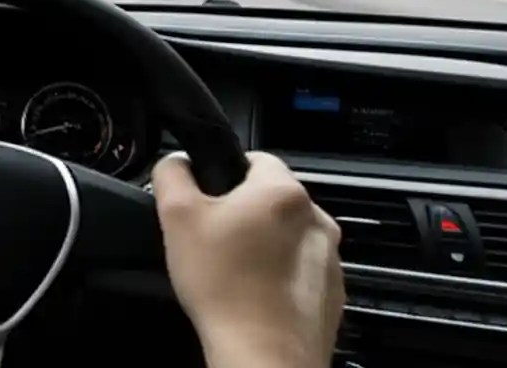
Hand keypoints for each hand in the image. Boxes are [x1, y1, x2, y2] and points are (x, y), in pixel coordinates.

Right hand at [153, 152, 343, 367]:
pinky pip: (302, 270)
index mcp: (284, 190)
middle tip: (212, 241)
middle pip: (272, 200)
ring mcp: (332, 257)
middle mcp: (318, 217)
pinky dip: (281, 276)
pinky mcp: (334, 292)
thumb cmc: (220, 281)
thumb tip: (178, 162)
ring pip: (288, 236)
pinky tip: (256, 297)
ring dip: (265, 245)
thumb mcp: (177, 216)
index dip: (224, 176)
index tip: (205, 204)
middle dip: (244, 214)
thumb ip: (172, 174)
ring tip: (234, 274)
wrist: (263, 355)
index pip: (255, 159)